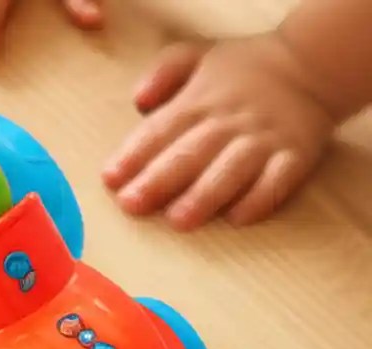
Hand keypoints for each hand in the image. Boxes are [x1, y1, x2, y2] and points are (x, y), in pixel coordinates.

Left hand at [102, 34, 336, 229]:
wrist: (309, 67)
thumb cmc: (238, 70)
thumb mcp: (193, 55)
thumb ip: (161, 74)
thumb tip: (139, 101)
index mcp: (199, 101)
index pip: (160, 130)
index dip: (133, 155)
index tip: (110, 179)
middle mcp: (229, 122)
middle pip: (190, 153)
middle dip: (159, 181)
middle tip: (132, 205)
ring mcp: (264, 140)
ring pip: (231, 170)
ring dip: (204, 196)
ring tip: (178, 221)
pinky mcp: (295, 157)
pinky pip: (278, 180)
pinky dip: (259, 199)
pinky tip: (237, 218)